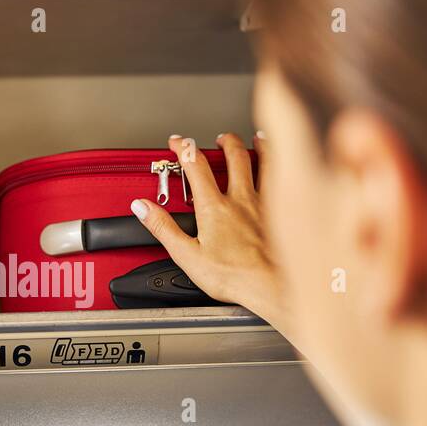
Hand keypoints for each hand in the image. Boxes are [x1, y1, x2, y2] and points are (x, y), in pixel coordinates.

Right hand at [131, 133, 285, 328]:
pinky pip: (281, 182)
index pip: (196, 166)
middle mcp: (240, 200)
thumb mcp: (187, 256)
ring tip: (255, 139)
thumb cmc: (234, 276)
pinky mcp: (281, 215)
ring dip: (257, 147)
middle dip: (223, 143)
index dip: (184, 148)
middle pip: (233, 157)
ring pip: (263, 164)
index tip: (178, 142)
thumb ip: (163, 228)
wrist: (272, 286)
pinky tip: (284, 167)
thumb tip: (142, 207)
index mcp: (214, 208)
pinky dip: (280, 168)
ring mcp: (263, 205)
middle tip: (218, 139)